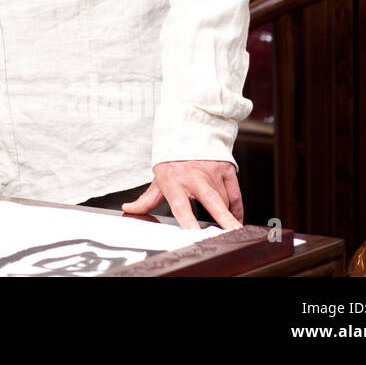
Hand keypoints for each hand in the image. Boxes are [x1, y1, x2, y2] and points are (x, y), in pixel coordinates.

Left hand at [121, 160, 243, 230]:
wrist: (188, 129)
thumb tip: (129, 210)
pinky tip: (234, 219)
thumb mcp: (158, 178)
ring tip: (222, 225)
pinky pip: (236, 196)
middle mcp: (194, 177)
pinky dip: (236, 210)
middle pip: (212, 201)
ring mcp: (212, 172)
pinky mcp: (226, 169)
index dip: (187, 221)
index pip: (180, 205)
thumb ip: (147, 199)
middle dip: (224, 219)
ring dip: (224, 215)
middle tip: (232, 235)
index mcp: (174, 181)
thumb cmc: (172, 158)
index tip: (193, 235)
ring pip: (224, 202)